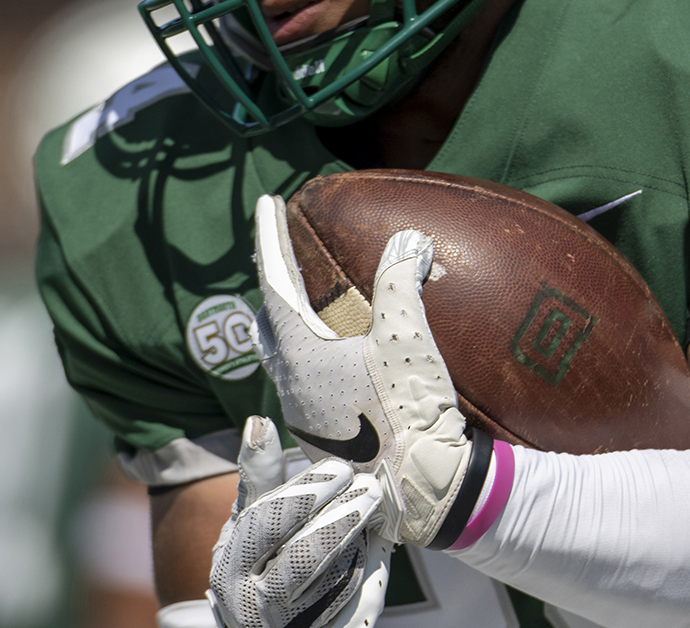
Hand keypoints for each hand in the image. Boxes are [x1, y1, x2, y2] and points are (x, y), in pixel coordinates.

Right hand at [208, 416, 391, 627]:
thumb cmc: (258, 564)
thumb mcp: (249, 525)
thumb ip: (259, 480)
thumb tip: (259, 422)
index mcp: (231, 571)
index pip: (266, 525)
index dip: (304, 494)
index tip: (339, 468)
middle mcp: (254, 607)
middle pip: (301, 558)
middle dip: (340, 518)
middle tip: (370, 485)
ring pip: (334, 583)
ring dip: (359, 542)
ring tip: (377, 505)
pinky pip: (357, 607)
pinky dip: (372, 571)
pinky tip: (381, 539)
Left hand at [252, 195, 492, 547]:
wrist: (423, 486)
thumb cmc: (410, 410)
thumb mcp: (409, 337)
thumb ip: (401, 281)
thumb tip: (410, 236)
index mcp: (300, 355)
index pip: (275, 282)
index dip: (270, 237)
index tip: (266, 202)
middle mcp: (289, 385)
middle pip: (267, 321)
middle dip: (272, 284)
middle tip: (282, 253)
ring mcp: (302, 415)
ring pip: (281, 356)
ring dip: (288, 324)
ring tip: (304, 302)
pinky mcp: (320, 436)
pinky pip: (301, 382)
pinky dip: (308, 355)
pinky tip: (335, 355)